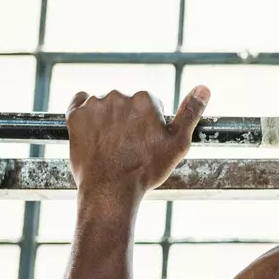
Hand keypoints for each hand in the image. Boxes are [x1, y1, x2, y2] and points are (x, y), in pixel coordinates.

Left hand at [66, 85, 210, 199]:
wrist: (110, 189)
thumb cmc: (146, 169)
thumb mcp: (178, 143)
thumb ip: (191, 112)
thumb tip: (204, 88)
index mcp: (144, 99)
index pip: (151, 104)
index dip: (152, 124)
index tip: (149, 141)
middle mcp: (118, 96)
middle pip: (128, 103)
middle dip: (130, 120)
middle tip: (131, 146)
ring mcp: (94, 105)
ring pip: (106, 105)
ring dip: (110, 118)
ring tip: (113, 145)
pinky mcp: (75, 115)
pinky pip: (80, 103)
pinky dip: (86, 113)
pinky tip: (94, 130)